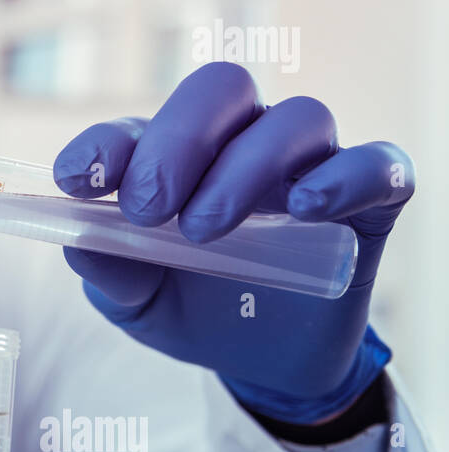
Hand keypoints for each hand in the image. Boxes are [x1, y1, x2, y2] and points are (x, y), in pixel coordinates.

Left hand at [52, 62, 413, 424]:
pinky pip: (375, 164)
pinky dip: (344, 176)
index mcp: (172, 155)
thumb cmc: (188, 307)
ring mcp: (308, 164)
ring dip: (244, 166)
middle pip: (222, 88)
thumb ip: (106, 268)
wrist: (259, 363)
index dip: (104, 144)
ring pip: (296, 118)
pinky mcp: (368, 201)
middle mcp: (240, 142)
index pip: (136, 124)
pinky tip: (306, 207)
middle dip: (177, 141)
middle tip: (147, 208)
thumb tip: (78, 240)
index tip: (76, 182)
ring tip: (204, 231)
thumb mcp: (132, 299)